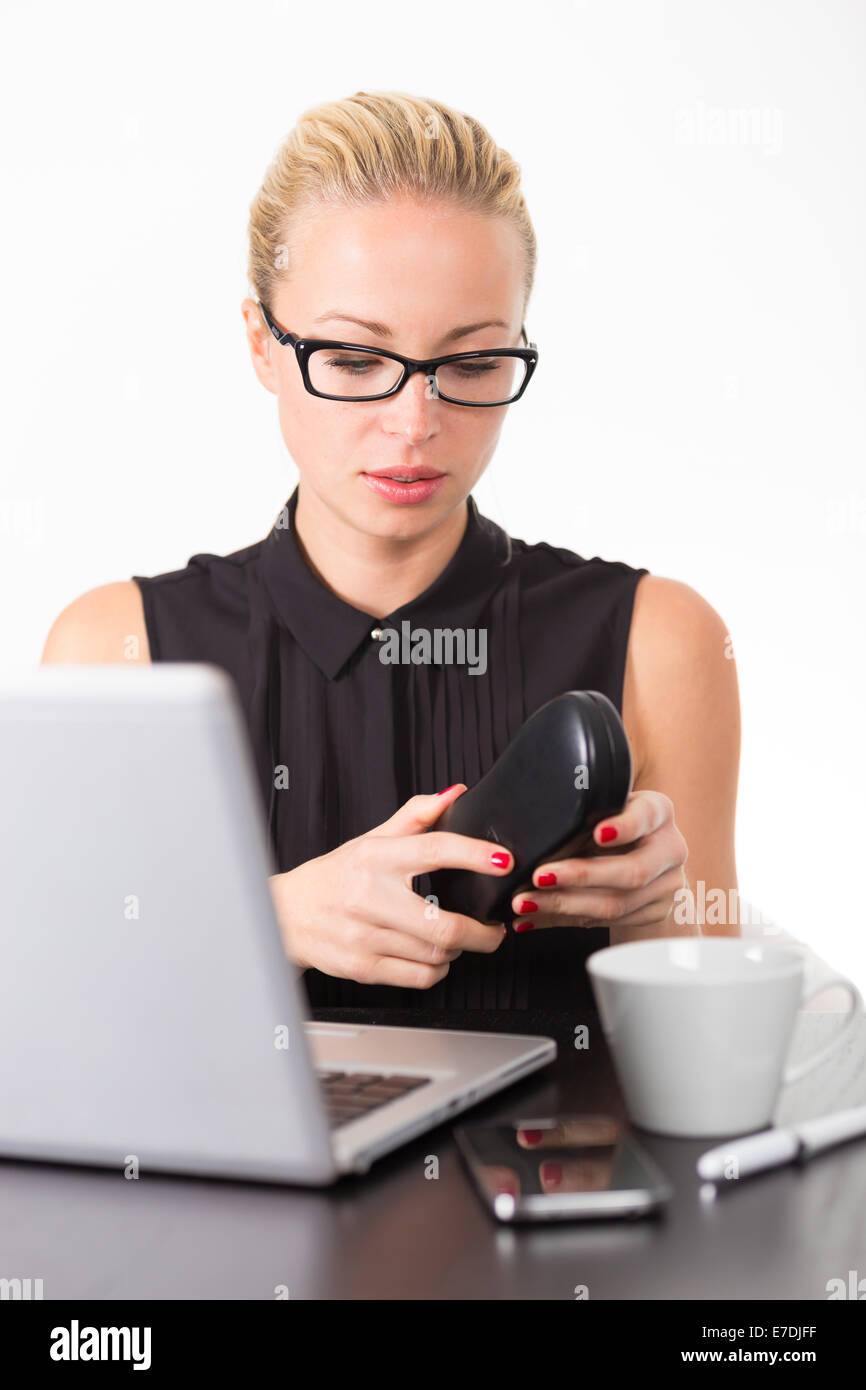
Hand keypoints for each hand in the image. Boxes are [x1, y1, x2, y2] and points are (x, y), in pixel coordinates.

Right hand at [268, 783, 511, 988]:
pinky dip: (439, 969)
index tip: (504, 861)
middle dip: (482, 931)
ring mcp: (363, 936)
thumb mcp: (371, 841)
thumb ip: (416, 816)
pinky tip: (436, 956)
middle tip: (494, 927)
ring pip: (436, 954)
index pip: (433, 850)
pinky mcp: (361, 968)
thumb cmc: (335, 876)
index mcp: (375, 858)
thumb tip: (455, 794)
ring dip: (459, 949)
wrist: (286, 915)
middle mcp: (368, 897)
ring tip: (460, 938)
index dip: (474, 855)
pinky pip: (420, 978)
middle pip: (443, 924)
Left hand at [510, 789, 689, 936]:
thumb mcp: (604, 811)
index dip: (624, 827)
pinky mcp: (655, 913)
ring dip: (564, 906)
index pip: (646, 817)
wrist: (646, 855)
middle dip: (581, 876)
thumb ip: (582, 820)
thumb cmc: (613, 823)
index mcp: (658, 812)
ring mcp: (668, 885)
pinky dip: (565, 920)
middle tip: (539, 877)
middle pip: (632, 871)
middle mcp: (671, 848)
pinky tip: (535, 918)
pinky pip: (608, 922)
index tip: (598, 833)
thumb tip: (534, 840)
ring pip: (617, 904)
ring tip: (525, 903)